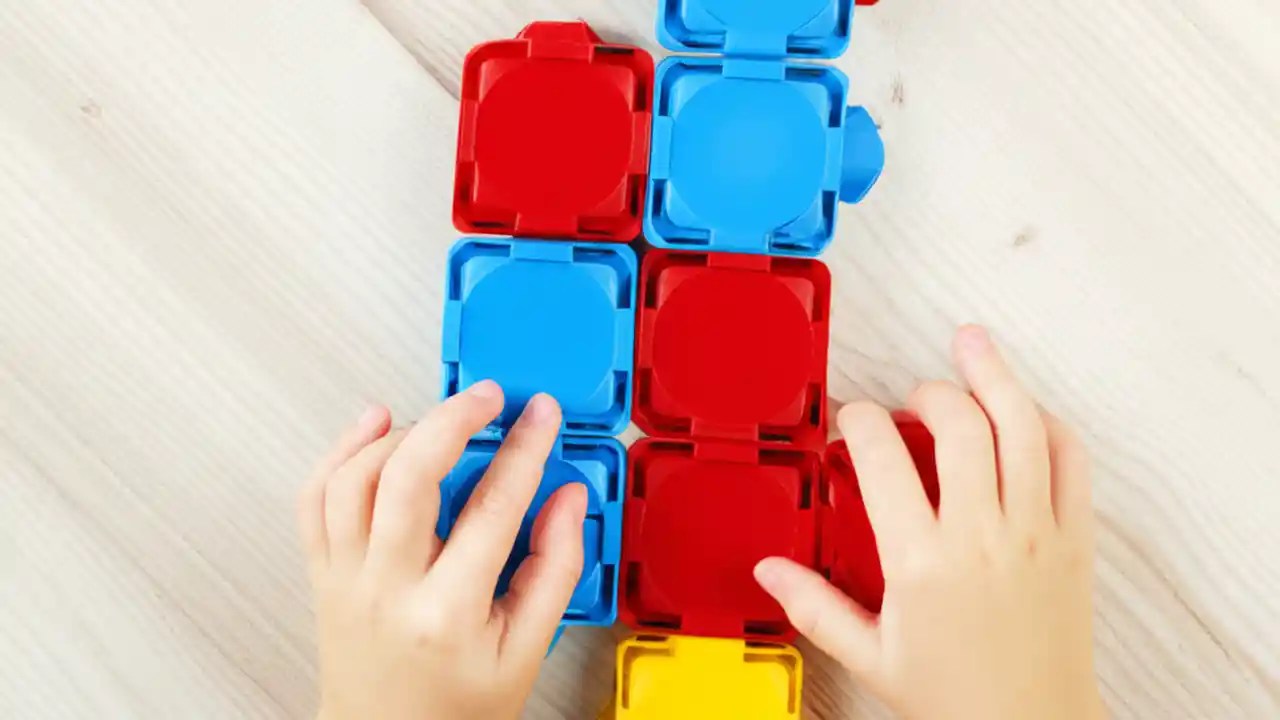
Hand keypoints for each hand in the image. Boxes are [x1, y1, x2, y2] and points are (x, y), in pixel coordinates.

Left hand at [299, 383, 587, 719]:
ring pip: (353, 479)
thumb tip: (567, 501)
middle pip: (407, 477)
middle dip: (452, 419)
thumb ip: (552, 570)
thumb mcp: (525, 651)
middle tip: (487, 397)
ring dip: (396, 432)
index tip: (541, 417)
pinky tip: (370, 428)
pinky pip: (314, 498)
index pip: (492, 509)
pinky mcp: (323, 572)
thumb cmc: (453, 709)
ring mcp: (346, 578)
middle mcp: (386, 589)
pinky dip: (339, 452)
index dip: (523, 450)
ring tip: (436, 414)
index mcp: (446, 613)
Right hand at [755, 326, 1104, 719]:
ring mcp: (1036, 532)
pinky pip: (1071, 461)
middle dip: (928, 392)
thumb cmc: (955, 699)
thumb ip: (816, 607)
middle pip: (960, 426)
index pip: (883, 460)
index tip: (850, 417)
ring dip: (995, 375)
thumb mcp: (872, 657)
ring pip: (1022, 427)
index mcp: (922, 563)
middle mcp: (982, 536)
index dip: (860, 421)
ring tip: (973, 341)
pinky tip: (1024, 407)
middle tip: (909, 397)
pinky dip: (1048, 422)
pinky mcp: (1073, 539)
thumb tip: (767, 571)